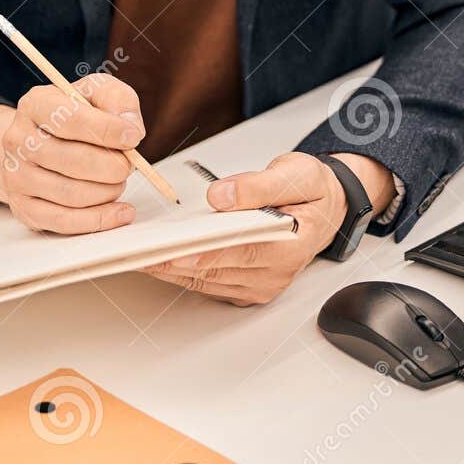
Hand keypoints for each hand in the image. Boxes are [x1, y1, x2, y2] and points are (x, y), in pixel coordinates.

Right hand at [0, 74, 145, 233]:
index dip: (108, 131)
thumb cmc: (74, 118)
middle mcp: (18, 140)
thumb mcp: (96, 95)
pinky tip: (120, 211)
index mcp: (35, 104)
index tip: (133, 138)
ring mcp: (15, 176)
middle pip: (73, 161)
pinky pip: (64, 221)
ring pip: (71, 194)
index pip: (70, 119)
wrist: (35, 145)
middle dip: (113, 166)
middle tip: (128, 166)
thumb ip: (117, 100)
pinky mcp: (22, 207)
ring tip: (118, 183)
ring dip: (108, 192)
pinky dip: (99, 219)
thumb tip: (131, 129)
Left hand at [140, 152, 390, 305]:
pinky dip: (180, 273)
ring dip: (170, 270)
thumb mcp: (297, 174)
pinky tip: (157, 260)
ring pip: (205, 281)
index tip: (172, 251)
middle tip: (138, 251)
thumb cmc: (312, 192)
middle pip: (214, 271)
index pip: (239, 253)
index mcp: (290, 246)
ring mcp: (260, 285)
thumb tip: (221, 196)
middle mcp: (274, 274)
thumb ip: (260, 185)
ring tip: (137, 255)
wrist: (325, 207)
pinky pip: (207, 284)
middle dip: (173, 261)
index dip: (203, 253)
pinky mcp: (246, 288)